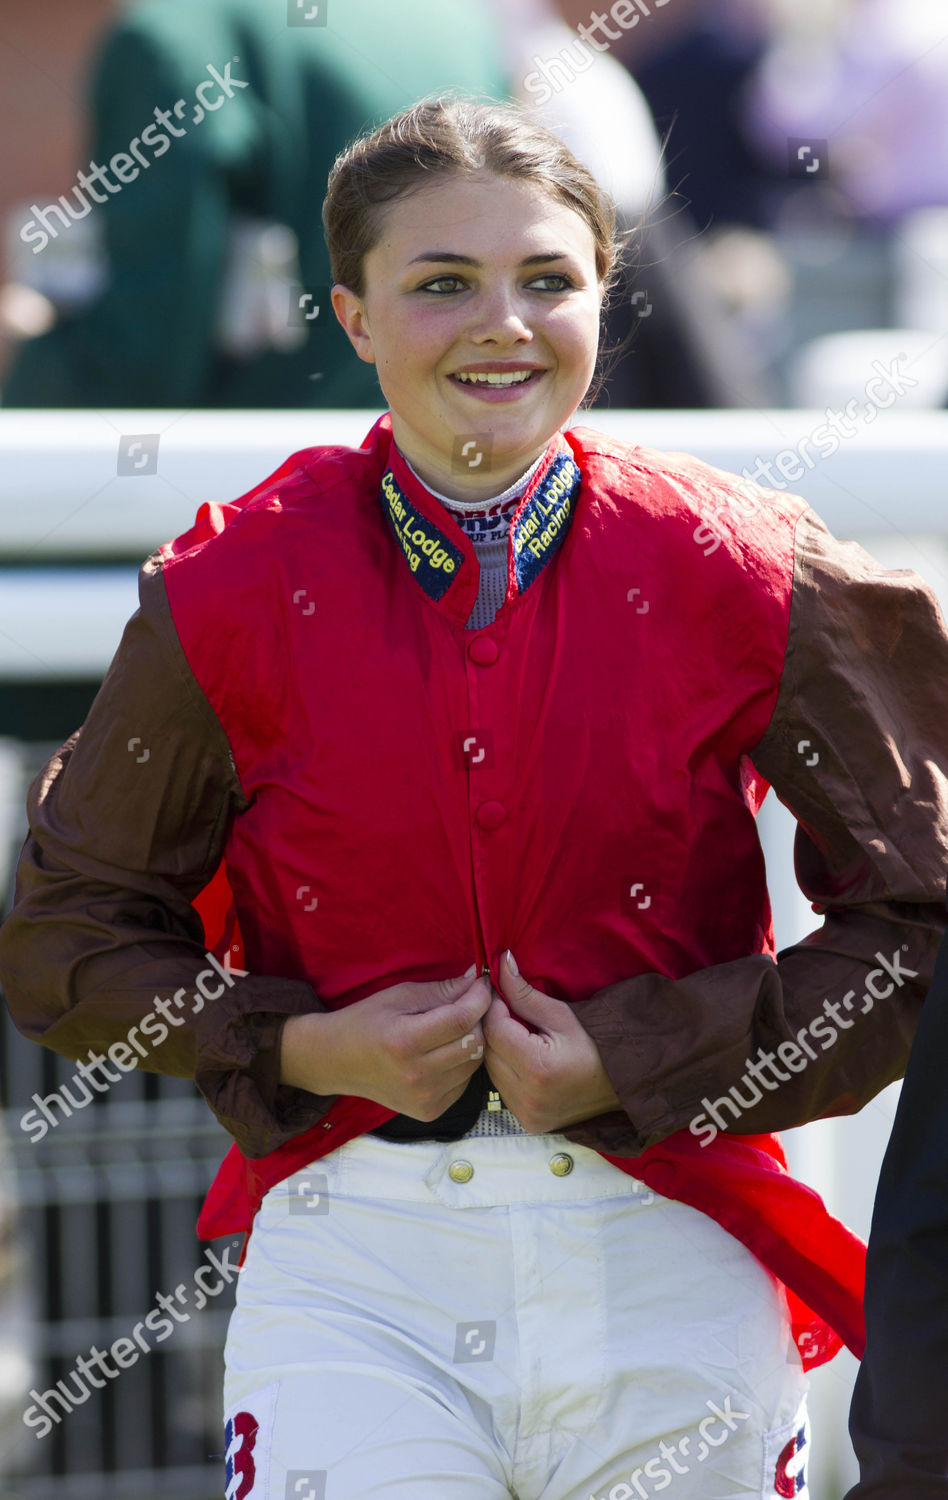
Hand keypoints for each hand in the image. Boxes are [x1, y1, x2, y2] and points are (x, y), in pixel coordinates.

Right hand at [280, 970, 491, 1119]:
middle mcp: (417, 1076)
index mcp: (405, 1042)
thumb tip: (477, 980)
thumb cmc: (365, 1021)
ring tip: (454, 1028)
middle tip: (468, 1004)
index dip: (479, 998)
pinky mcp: (430, 1112)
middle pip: (474, 1043)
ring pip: (474, 1064)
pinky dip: (461, 1064)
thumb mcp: (398, 996)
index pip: (461, 1020)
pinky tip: (444, 1053)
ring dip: (472, 1042)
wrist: (336, 1062)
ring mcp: (424, 1098)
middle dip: (478, 1019)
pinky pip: (464, 1083)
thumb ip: (440, 990)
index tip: (482, 984)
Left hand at [482, 951, 623, 1133]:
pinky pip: (503, 1089)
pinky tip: (524, 1060)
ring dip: (498, 1051)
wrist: (625, 1082)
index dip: (494, 1006)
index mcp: (538, 1069)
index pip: (495, 1029)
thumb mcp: (561, 1014)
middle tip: (509, 1011)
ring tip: (519, 1035)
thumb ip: (523, 993)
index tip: (501, 992)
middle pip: (489, 1052)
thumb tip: (500, 962)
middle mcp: (528, 1098)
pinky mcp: (529, 1123)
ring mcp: (528, 1114)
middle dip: (495, 1028)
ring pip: (492, 1073)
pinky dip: (507, 1072)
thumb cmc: (597, 1043)